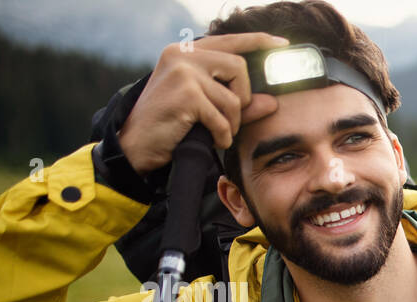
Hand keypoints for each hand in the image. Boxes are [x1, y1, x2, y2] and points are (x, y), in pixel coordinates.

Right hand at [116, 33, 288, 174]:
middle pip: (239, 67)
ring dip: (231, 123)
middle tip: (229, 118)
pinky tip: (210, 139)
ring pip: (233, 98)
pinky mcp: (186, 93)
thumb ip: (238, 103)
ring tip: (215, 132)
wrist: (136, 146)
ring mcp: (183, 71)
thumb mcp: (206, 109)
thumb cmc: (170, 126)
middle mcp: (182, 55)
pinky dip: (222, 134)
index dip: (258, 41)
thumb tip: (272, 101)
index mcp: (185, 53)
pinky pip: (223, 118)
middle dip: (242, 98)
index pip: (229, 40)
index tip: (281, 43)